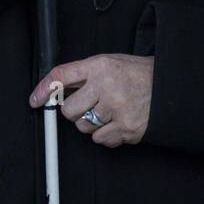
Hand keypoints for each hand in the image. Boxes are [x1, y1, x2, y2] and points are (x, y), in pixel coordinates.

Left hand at [29, 54, 153, 147]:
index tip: (35, 100)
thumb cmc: (136, 75)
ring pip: (83, 127)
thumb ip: (83, 75)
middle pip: (69, 110)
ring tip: (108, 111)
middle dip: (75, 111)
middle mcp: (106, 86)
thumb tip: (55, 89)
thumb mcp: (108, 63)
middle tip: (90, 104)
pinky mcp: (126, 128)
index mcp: (100, 66)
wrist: (168, 87)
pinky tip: (117, 121)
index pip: (62, 76)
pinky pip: (99, 139)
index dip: (44, 89)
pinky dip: (105, 135)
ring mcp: (116, 109)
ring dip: (91, 123)